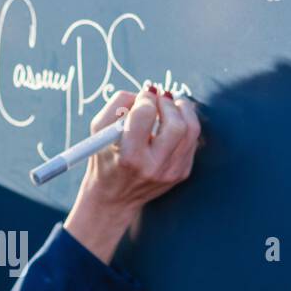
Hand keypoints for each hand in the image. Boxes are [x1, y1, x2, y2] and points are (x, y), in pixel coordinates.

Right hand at [64, 85, 201, 262]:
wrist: (114, 198)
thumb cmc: (105, 159)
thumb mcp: (98, 131)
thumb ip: (117, 104)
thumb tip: (146, 92)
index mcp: (129, 157)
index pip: (144, 115)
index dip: (145, 99)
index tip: (142, 96)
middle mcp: (153, 167)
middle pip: (176, 125)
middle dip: (168, 103)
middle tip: (159, 98)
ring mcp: (171, 172)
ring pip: (191, 130)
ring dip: (182, 110)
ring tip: (169, 106)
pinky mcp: (182, 173)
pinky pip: (192, 141)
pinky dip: (184, 126)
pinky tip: (170, 125)